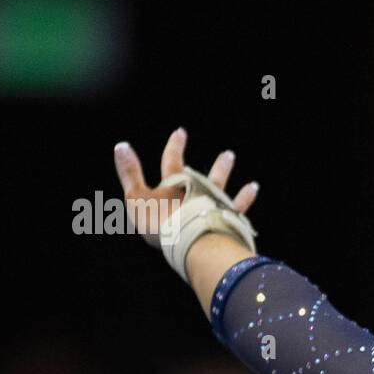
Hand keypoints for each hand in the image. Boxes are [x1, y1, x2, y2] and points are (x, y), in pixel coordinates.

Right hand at [112, 128, 258, 248]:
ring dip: (223, 170)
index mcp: (174, 185)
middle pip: (200, 173)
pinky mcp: (228, 218)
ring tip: (229, 156)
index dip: (174, 148)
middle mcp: (197, 190)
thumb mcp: (137, 198)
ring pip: (220, 184)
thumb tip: (120, 145)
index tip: (180, 133)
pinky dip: (246, 197)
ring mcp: (214, 203)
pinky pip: (240, 206)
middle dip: (208, 162)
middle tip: (221, 151)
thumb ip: (129, 174)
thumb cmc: (162, 222)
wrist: (192, 240)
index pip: (172, 161)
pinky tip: (253, 187)